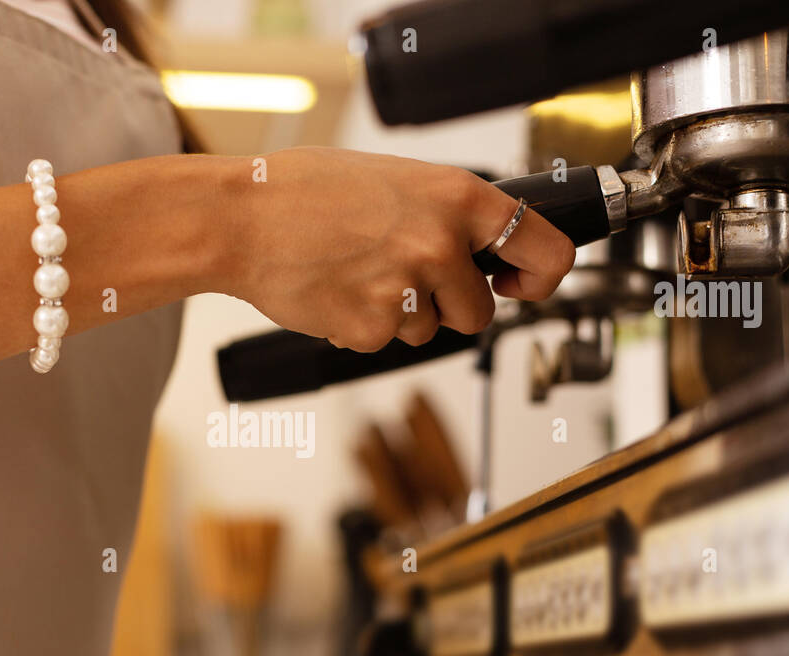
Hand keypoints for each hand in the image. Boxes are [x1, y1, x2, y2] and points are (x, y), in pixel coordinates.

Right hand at [222, 147, 576, 350]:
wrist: (241, 220)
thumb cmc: (304, 191)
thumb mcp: (396, 179)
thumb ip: (446, 212)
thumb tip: (480, 246)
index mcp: (458, 198)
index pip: (546, 251)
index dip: (539, 279)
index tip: (521, 285)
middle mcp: (441, 245)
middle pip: (479, 312)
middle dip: (448, 306)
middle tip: (405, 278)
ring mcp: (408, 291)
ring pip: (428, 331)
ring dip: (400, 315)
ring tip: (357, 272)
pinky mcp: (372, 329)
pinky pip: (384, 342)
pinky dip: (362, 326)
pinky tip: (336, 290)